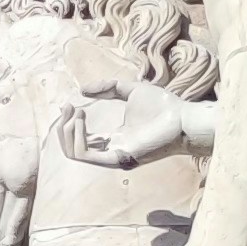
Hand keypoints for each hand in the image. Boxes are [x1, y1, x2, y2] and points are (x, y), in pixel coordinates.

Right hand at [58, 90, 213, 171]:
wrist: (183, 117)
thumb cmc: (164, 106)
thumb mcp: (130, 90)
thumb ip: (107, 88)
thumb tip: (82, 90)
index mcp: (114, 138)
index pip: (80, 139)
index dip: (69, 122)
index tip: (69, 104)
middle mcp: (112, 150)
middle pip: (72, 148)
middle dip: (64, 126)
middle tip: (69, 107)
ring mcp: (115, 156)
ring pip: (75, 154)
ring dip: (67, 131)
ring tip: (75, 112)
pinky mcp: (120, 157)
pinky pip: (87, 155)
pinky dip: (77, 137)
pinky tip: (81, 118)